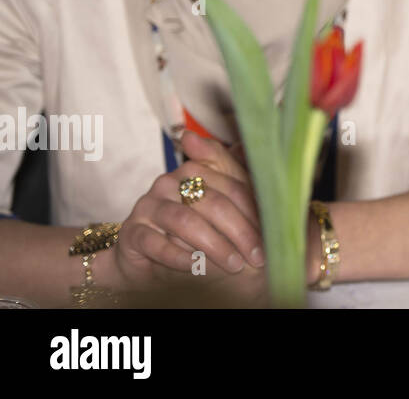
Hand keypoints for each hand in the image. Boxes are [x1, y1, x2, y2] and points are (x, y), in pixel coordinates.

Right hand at [113, 131, 265, 301]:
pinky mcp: (133, 232)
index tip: (270, 237)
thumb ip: (237, 182)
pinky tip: (199, 267)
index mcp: (195, 170)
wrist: (148, 259)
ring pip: (186, 222)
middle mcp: (170, 182)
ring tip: (234, 265)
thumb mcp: (220, 207)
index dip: (254, 213)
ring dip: (215, 246)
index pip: (233, 186)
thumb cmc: (194, 230)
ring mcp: (149, 206)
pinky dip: (181, 257)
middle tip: (257, 257)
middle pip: (214, 203)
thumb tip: (242, 145)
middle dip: (240, 232)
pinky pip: (158, 244)